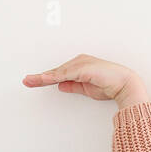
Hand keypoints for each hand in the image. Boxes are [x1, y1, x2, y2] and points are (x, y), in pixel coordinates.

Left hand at [22, 54, 148, 108]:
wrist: (124, 84)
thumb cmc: (109, 86)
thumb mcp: (86, 89)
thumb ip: (72, 86)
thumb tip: (59, 85)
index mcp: (79, 66)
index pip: (59, 73)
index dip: (45, 78)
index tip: (33, 82)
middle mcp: (78, 62)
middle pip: (56, 71)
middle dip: (40, 77)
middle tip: (26, 81)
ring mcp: (80, 64)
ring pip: (58, 72)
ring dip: (43, 77)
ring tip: (30, 81)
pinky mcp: (83, 68)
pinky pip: (65, 73)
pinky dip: (53, 77)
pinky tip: (44, 80)